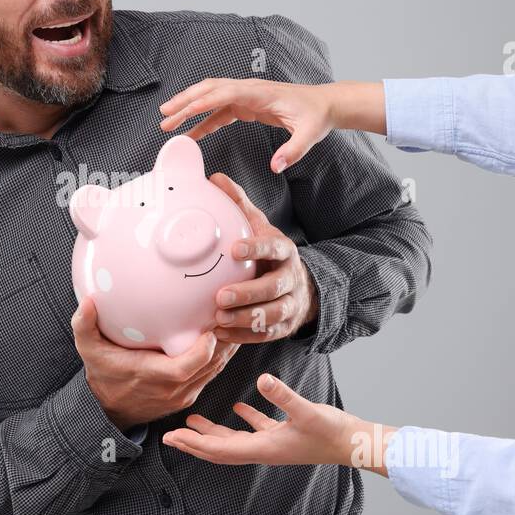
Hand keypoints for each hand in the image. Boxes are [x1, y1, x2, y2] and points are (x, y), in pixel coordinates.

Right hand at [71, 295, 239, 431]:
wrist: (110, 408)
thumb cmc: (102, 373)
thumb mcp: (88, 349)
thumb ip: (84, 325)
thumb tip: (87, 301)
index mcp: (149, 376)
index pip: (182, 369)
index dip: (201, 353)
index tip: (211, 330)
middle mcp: (170, 389)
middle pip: (209, 368)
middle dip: (224, 343)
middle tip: (234, 314)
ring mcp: (183, 395)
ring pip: (215, 371)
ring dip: (228, 348)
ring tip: (237, 320)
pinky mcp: (189, 395)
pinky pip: (212, 375)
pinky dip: (222, 356)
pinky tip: (228, 335)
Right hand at [158, 77, 386, 171]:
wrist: (325, 104)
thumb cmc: (316, 117)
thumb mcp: (308, 135)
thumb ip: (292, 151)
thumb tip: (276, 166)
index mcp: (260, 93)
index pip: (225, 93)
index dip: (202, 101)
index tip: (183, 112)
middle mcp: (249, 89)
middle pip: (209, 89)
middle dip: (185, 102)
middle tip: (164, 116)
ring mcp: (246, 95)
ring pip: (210, 95)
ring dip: (188, 106)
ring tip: (167, 119)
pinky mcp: (246, 104)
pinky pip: (219, 109)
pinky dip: (203, 120)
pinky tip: (192, 134)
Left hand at [160, 373, 394, 472]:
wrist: (356, 444)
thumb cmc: (333, 432)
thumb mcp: (307, 411)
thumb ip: (283, 395)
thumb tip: (262, 380)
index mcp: (263, 448)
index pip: (219, 449)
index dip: (194, 443)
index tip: (171, 437)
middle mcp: (264, 450)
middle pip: (220, 449)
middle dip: (194, 443)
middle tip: (169, 435)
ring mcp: (274, 443)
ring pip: (234, 440)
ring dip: (212, 432)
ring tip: (192, 422)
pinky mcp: (284, 434)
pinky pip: (256, 428)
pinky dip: (242, 419)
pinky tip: (237, 407)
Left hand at [207, 173, 318, 342]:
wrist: (299, 286)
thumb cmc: (268, 253)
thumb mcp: (258, 226)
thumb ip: (238, 204)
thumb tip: (215, 177)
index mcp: (283, 250)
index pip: (273, 247)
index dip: (256, 248)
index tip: (234, 250)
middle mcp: (290, 277)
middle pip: (273, 288)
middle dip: (249, 294)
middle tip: (221, 296)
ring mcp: (290, 304)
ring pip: (272, 315)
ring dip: (245, 318)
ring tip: (219, 320)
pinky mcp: (283, 327)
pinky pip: (266, 335)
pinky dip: (244, 337)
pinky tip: (221, 335)